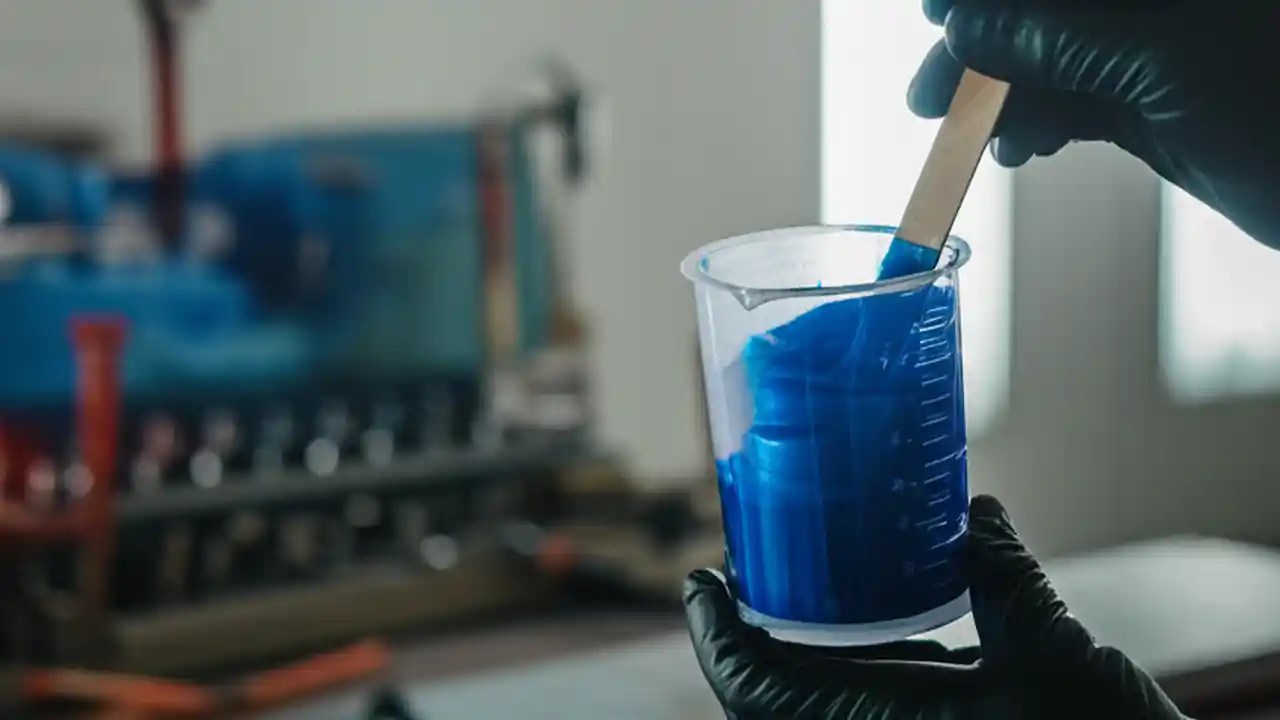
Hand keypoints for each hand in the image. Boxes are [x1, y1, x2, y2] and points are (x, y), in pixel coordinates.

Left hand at [683, 496, 1185, 718]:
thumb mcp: (1050, 650)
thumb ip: (1002, 576)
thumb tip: (978, 513)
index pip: (750, 685)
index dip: (712, 631)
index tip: (699, 579)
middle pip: (768, 700)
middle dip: (749, 640)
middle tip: (750, 579)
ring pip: (810, 714)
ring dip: (796, 662)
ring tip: (805, 597)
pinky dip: (847, 682)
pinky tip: (879, 639)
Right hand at [908, 0, 1279, 248]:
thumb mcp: (1166, 64)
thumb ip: (1059, 40)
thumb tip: (966, 27)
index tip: (935, 14)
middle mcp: (1152, 7)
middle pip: (1041, 14)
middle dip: (984, 52)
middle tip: (932, 101)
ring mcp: (1151, 47)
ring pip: (1048, 59)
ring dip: (1004, 99)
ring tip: (983, 141)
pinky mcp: (1149, 95)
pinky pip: (1069, 98)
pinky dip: (1036, 123)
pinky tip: (1022, 148)